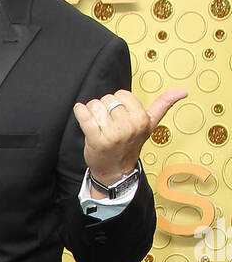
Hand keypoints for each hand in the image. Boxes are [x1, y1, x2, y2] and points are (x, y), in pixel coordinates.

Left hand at [73, 86, 187, 188]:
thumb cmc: (130, 144)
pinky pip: (84, 115)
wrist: (115, 170)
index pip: (122, 94)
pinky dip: (80, 111)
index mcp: (142, 120)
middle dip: (105, 109)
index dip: (118, 103)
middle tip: (108, 125)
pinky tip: (81, 112)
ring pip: (95, 105)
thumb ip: (164, 105)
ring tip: (98, 126)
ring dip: (92, 113)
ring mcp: (113, 134)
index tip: (120, 116)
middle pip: (108, 99)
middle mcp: (129, 127)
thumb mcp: (150, 124)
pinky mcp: (97, 140)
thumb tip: (182, 91)